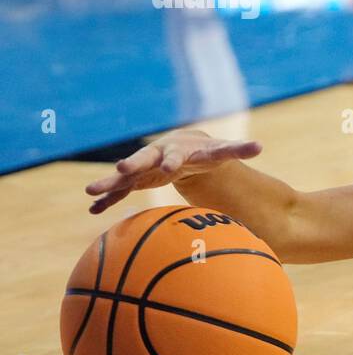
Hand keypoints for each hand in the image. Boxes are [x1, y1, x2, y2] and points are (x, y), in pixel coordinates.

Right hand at [85, 131, 261, 213]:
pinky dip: (108, 198)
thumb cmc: (205, 151)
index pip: (175, 155)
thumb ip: (238, 149)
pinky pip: (119, 190)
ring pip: (124, 176)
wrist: (184, 145)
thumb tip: (260, 146)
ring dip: (110, 182)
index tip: (168, 167)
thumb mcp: (221, 151)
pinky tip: (93, 209)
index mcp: (178, 151)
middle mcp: (156, 156)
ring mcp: (143, 167)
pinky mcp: (136, 179)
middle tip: (121, 168)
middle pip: (144, 159)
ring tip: (90, 191)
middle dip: (134, 163)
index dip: (172, 160)